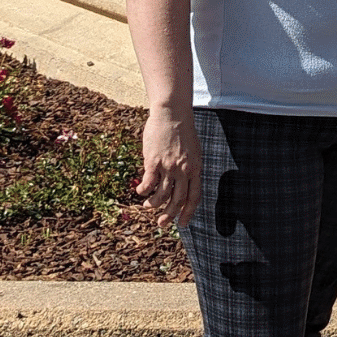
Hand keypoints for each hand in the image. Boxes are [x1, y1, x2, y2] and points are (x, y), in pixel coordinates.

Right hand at [136, 106, 201, 229]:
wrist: (172, 113)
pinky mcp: (154, 162)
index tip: (182, 224)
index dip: (188, 212)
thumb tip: (182, 185)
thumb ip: (189, 167)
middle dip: (169, 216)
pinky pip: (148, 184)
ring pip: (161, 196)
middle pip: (177, 200)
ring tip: (148, 205)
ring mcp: (169, 166)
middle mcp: (183, 170)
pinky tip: (140, 191)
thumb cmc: (183, 131)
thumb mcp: (193, 150)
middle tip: (162, 223)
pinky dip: (143, 191)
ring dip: (153, 204)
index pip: (194, 196)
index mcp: (195, 167)